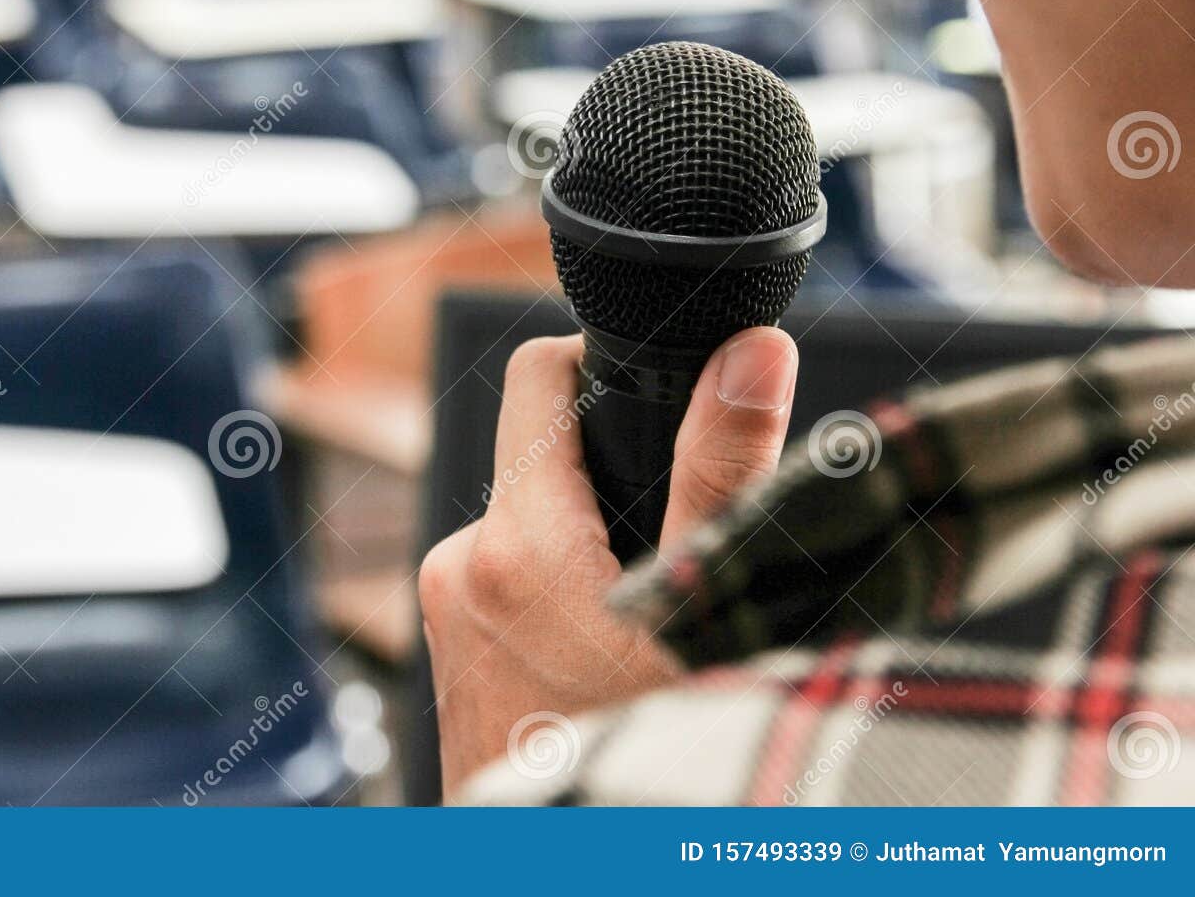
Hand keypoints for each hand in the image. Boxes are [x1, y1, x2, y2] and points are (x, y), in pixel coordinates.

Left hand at [417, 328, 798, 799]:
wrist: (584, 863)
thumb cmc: (638, 755)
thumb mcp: (699, 610)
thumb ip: (725, 472)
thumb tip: (751, 352)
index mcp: (514, 542)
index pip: (535, 378)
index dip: (599, 366)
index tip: (655, 395)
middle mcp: (459, 570)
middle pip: (542, 461)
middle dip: (611, 481)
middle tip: (676, 542)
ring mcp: (447, 621)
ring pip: (530, 530)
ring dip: (588, 547)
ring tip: (647, 615)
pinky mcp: (450, 662)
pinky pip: (509, 587)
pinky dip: (560, 596)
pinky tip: (606, 656)